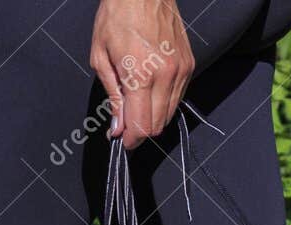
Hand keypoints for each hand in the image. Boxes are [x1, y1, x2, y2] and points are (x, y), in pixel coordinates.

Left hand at [90, 0, 194, 149]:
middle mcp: (166, 75)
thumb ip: (112, 97)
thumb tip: (117, 127)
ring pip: (169, 113)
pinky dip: (164, 102)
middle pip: (157, 125)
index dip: (130, 140)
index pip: (141, 126)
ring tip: (136, 105)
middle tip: (125, 125)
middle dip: (140, 131)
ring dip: (152, 117)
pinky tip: (150, 92)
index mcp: (140, 75)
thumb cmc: (116, 18)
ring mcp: (181, 70)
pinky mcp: (189, 64)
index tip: (121, 141)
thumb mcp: (100, 58)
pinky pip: (178, 97)